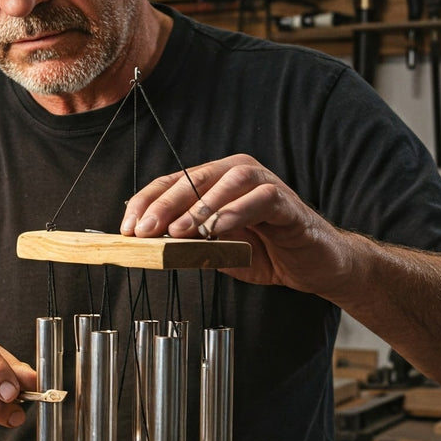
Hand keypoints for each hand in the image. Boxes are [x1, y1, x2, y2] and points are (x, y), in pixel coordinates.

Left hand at [119, 153, 348, 295]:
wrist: (314, 265)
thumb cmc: (264, 252)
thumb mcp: (214, 251)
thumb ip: (186, 243)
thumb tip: (145, 245)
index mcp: (215, 183)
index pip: (173, 182)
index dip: (147, 202)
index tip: (126, 227)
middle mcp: (238, 175)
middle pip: (195, 178)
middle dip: (165, 204)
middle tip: (144, 230)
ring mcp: (265, 185)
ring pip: (228, 181)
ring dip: (199, 206)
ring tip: (178, 231)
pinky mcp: (288, 203)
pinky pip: (262, 198)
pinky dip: (237, 212)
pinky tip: (217, 230)